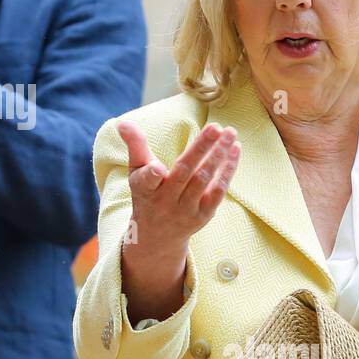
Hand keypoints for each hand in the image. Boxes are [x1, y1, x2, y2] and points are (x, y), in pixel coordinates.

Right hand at [116, 121, 239, 323]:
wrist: (158, 236)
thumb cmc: (147, 194)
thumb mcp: (136, 172)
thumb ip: (134, 146)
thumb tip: (123, 122)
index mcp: (145, 189)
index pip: (146, 181)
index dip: (151, 175)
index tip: (157, 167)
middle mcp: (165, 201)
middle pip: (183, 174)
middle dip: (200, 149)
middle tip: (215, 127)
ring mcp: (186, 209)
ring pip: (203, 179)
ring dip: (219, 155)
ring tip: (230, 133)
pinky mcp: (203, 214)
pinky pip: (218, 190)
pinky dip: (228, 170)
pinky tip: (235, 150)